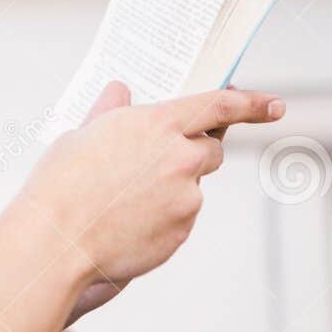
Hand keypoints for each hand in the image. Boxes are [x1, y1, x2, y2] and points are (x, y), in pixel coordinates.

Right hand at [5, 81, 282, 297]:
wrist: (57, 240)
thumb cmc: (61, 183)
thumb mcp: (82, 134)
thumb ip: (111, 112)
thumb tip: (120, 91)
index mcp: (157, 122)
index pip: (219, 105)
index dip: (251, 103)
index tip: (274, 105)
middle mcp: (181, 156)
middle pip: (210, 150)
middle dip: (193, 154)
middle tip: (156, 166)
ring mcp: (186, 196)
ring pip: (189, 188)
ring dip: (169, 190)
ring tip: (120, 202)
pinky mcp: (182, 230)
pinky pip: (179, 219)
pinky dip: (161, 219)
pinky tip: (125, 223)